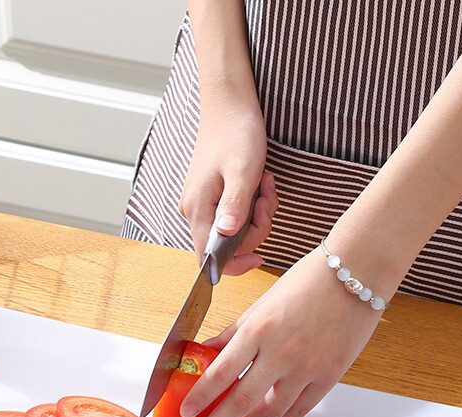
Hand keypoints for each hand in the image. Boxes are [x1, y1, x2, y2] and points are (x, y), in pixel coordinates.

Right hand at [179, 104, 277, 274]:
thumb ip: (235, 206)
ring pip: (235, 231)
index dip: (234, 265)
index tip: (259, 256)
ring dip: (257, 214)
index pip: (208, 260)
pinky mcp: (213, 198)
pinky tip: (258, 184)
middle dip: (255, 230)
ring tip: (263, 185)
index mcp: (198, 209)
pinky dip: (252, 206)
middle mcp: (195, 211)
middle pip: (227, 246)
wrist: (229, 106)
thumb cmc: (236, 133)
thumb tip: (226, 236)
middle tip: (266, 200)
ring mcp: (204, 205)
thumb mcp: (243, 171)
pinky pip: (236, 216)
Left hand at [179, 246, 384, 416]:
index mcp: (259, 329)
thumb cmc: (309, 281)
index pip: (221, 372)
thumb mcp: (262, 302)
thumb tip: (206, 351)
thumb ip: (233, 332)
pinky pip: (299, 410)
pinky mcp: (329, 377)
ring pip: (271, 413)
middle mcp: (281, 352)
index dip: (201, 396)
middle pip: (241, 402)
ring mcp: (307, 368)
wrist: (357, 274)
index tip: (186, 411)